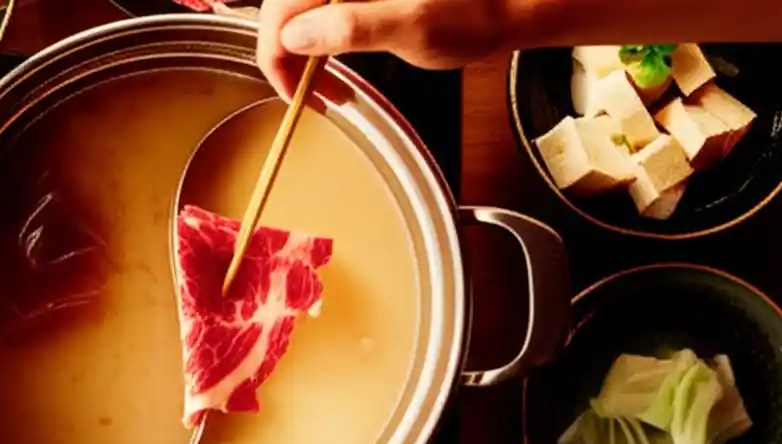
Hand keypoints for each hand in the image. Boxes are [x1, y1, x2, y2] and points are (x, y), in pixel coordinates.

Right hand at [257, 0, 514, 97]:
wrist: (506, 2)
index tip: (290, 90)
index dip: (275, 52)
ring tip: (325, 85)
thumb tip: (295, 36)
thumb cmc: (471, 13)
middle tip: (307, 96)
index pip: (281, 6)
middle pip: (283, 6)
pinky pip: (319, 8)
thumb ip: (350, 27)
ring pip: (298, 9)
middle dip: (286, 53)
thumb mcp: (412, 26)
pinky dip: (318, 37)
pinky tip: (333, 60)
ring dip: (301, 49)